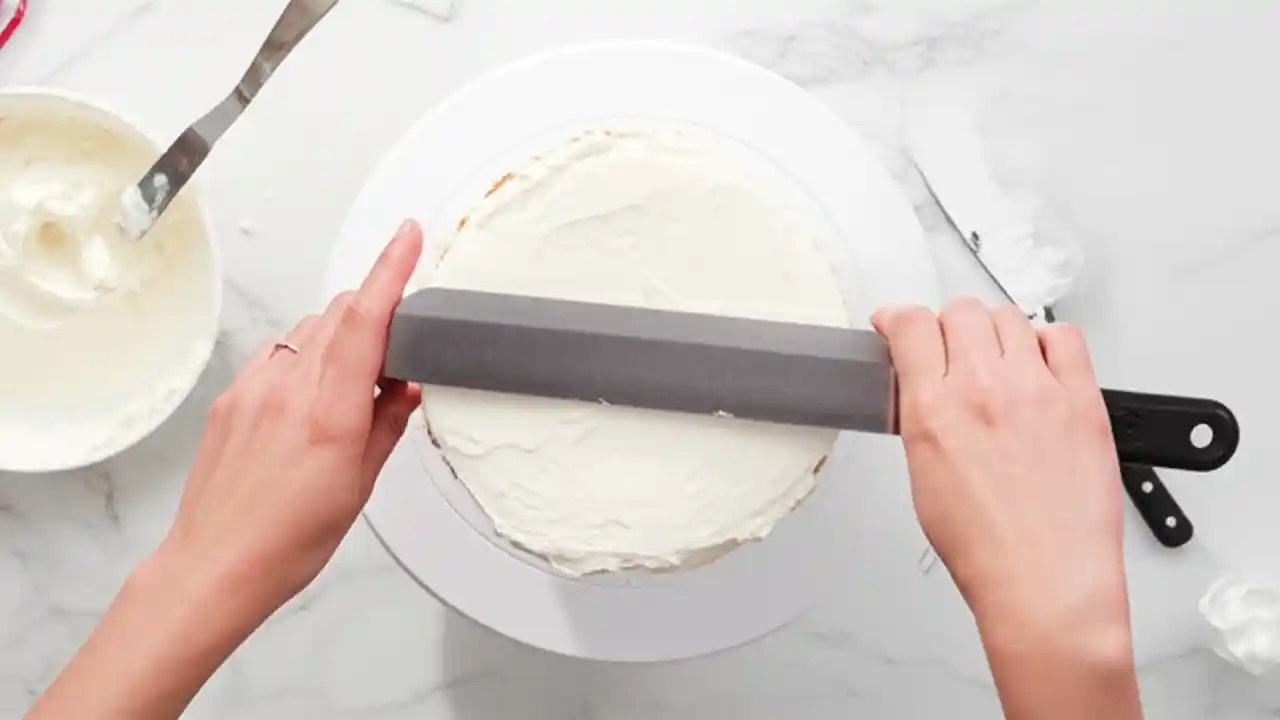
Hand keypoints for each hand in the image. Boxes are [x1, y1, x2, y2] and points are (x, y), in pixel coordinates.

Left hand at [28, 221, 425, 719]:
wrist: (215, 566)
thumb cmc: (287, 541)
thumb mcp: (358, 486)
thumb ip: (386, 425)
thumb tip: (407, 387)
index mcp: (330, 412)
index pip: (366, 321)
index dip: (390, 271)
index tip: (408, 236)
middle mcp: (288, 388)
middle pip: (339, 315)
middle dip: (375, 308)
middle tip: (400, 339)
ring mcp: (254, 388)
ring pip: (309, 331)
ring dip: (340, 333)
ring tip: (357, 379)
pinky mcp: (232, 397)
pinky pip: (278, 353)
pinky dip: (306, 355)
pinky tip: (313, 391)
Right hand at [873, 299, 1140, 719]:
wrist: (1045, 583)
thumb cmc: (986, 548)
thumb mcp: (922, 477)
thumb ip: (922, 417)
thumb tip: (924, 386)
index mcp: (935, 410)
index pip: (911, 325)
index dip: (899, 318)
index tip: (900, 323)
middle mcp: (984, 389)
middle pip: (961, 312)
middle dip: (948, 326)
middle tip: (952, 350)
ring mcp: (1037, 390)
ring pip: (1009, 318)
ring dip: (996, 333)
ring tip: (999, 363)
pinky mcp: (1083, 400)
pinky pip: (1065, 338)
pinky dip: (1049, 342)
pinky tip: (1041, 366)